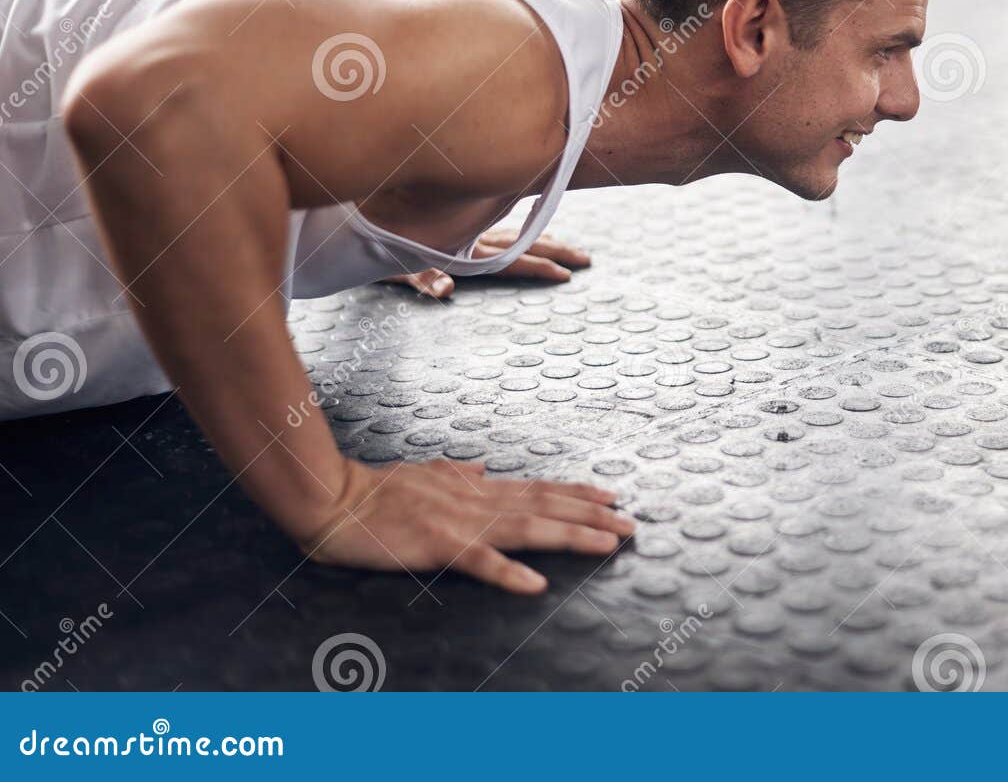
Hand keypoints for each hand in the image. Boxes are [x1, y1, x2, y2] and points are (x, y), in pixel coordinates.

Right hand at [299, 458, 633, 593]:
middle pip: (545, 506)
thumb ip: (456, 473)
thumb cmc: (374, 491)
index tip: (611, 496)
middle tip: (631, 523)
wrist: (332, 498)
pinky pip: (479, 561)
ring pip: (527, 528)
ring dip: (570, 535)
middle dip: (592, 515)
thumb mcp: (425, 473)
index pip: (537, 489)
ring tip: (607, 543)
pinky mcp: (436, 544)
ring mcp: (459, 521)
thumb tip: (482, 468)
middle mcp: (476, 499)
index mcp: (474, 487)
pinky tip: (536, 584)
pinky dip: (509, 571)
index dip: (576, 493)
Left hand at [384, 229, 590, 298]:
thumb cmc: (381, 252)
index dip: (539, 267)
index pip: (512, 259)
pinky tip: (530, 231)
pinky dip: (525, 231)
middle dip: (557, 251)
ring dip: (544, 239)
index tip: (566, 276)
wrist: (365, 222)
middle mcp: (475, 236)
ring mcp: (473, 230)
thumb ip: (423, 279)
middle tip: (586, 260)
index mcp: (467, 248)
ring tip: (568, 246)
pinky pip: (505, 227)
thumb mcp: (400, 270)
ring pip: (519, 232)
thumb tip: (446, 292)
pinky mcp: (467, 228)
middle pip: (526, 241)